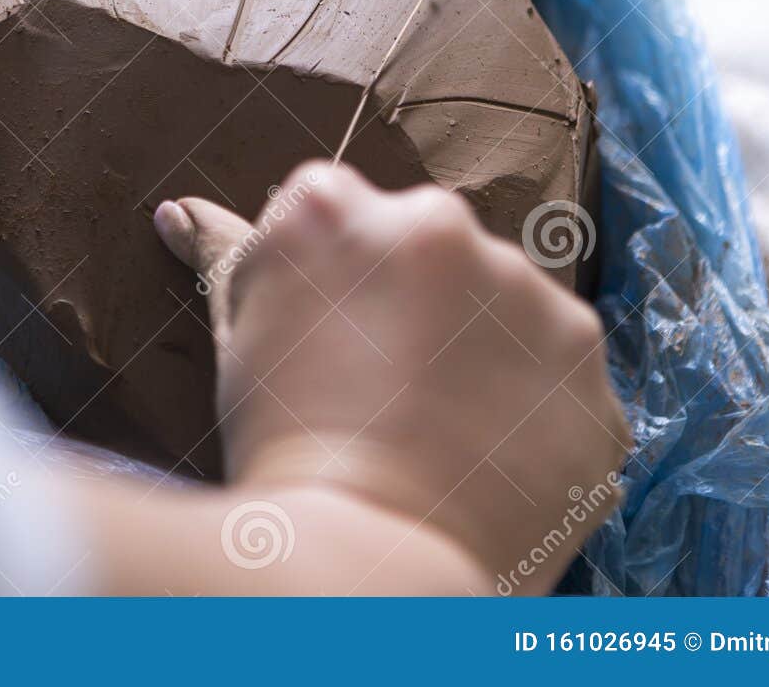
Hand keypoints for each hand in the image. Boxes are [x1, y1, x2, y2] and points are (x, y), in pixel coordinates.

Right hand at [153, 162, 627, 592]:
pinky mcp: (589, 369)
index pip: (339, 213)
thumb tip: (179, 212)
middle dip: (415, 303)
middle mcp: (440, 225)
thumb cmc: (278, 446)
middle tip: (379, 389)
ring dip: (482, 351)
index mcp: (337, 207)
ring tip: (438, 432)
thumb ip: (222, 253)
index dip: (332, 281)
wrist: (364, 562)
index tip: (325, 339)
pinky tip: (488, 458)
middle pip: (429, 249)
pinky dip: (533, 412)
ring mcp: (528, 296)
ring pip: (504, 306)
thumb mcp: (237, 338)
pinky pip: (560, 377)